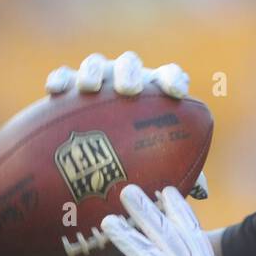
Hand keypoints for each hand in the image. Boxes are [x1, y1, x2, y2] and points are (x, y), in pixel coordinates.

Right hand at [44, 51, 206, 198]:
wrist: (97, 155)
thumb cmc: (139, 162)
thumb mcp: (159, 167)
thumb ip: (182, 173)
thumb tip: (201, 192)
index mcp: (154, 92)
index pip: (169, 77)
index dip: (173, 80)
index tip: (175, 93)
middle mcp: (127, 79)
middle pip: (130, 65)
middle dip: (130, 73)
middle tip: (129, 90)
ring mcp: (99, 79)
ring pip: (95, 63)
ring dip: (93, 71)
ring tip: (89, 87)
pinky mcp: (70, 85)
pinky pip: (63, 77)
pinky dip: (60, 80)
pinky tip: (55, 91)